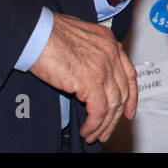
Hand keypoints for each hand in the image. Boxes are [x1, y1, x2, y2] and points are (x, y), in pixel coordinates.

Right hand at [29, 12, 137, 142]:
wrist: (36, 33)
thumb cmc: (49, 33)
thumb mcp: (80, 37)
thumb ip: (91, 53)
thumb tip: (90, 73)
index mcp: (109, 42)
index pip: (129, 74)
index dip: (131, 96)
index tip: (128, 112)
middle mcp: (111, 53)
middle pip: (123, 92)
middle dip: (116, 116)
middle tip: (107, 130)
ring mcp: (103, 67)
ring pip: (113, 104)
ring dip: (104, 125)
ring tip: (94, 135)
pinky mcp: (91, 81)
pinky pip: (99, 110)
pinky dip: (94, 124)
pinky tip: (87, 130)